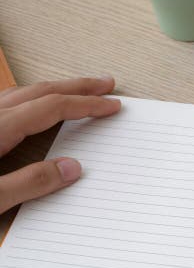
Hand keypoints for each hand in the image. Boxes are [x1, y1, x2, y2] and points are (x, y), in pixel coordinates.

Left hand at [0, 77, 120, 213]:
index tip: (111, 106)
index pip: (52, 107)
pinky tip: (35, 106)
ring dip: (54, 89)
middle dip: (76, 87)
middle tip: (104, 84)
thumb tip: (72, 169)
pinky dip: (32, 98)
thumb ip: (30, 183)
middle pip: (40, 91)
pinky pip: (10, 101)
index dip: (86, 105)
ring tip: (76, 90)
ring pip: (23, 92)